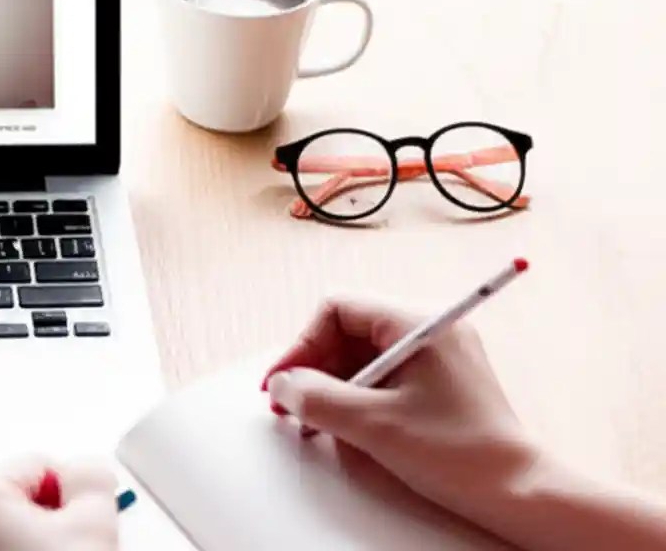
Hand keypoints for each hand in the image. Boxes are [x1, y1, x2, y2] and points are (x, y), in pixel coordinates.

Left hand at [0, 456, 119, 550]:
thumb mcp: (93, 524)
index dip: (68, 495)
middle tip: (65, 550)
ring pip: (8, 527)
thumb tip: (86, 465)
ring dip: (35, 541)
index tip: (75, 527)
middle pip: (19, 496)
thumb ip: (92, 476)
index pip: (37, 465)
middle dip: (49, 520)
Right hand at [261, 298, 541, 529]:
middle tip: (293, 405)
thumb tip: (283, 385)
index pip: (338, 310)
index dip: (303, 345)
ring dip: (334, 387)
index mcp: (419, 324)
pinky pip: (383, 376)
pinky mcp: (439, 382)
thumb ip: (318, 398)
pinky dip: (358, 398)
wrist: (518, 491)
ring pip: (362, 356)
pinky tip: (349, 426)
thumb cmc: (462, 454)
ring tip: (319, 421)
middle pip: (348, 332)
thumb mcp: (374, 425)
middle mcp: (430, 330)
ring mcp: (436, 356)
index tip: (283, 381)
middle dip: (315, 369)